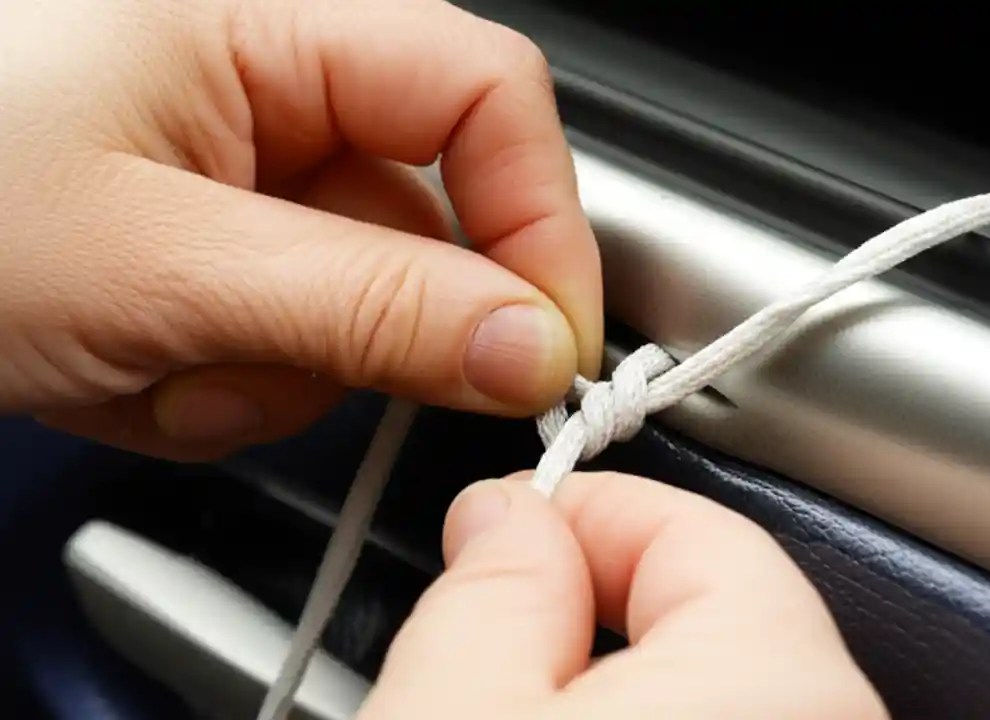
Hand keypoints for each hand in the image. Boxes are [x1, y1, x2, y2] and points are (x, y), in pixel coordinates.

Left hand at [0, 0, 600, 458]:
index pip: (488, 98)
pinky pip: (288, 322)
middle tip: (260, 362)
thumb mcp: (161, 265)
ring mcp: (240, 159)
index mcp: (268, 17)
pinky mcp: (212, 226)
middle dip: (352, 326)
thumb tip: (527, 344)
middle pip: (427, 215)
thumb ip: (369, 308)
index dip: (537, 222)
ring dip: (267, 363)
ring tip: (145, 357)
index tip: (540, 344)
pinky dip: (222, 372)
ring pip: (356, 292)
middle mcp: (268, 73)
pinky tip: (129, 359)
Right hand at [359, 472, 888, 718]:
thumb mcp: (453, 719)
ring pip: (713, 692)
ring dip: (616, 686)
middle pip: (710, 609)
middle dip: (592, 607)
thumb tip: (509, 518)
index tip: (500, 534)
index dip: (575, 513)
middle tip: (489, 648)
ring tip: (518, 718)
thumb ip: (491, 590)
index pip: (692, 522)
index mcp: (776, 684)